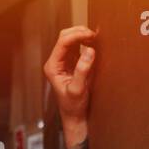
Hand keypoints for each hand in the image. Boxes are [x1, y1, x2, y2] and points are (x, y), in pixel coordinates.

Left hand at [43, 25, 97, 139]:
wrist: (74, 115)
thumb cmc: (73, 106)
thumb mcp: (77, 90)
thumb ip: (82, 70)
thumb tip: (89, 50)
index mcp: (53, 66)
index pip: (62, 43)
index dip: (76, 35)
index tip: (90, 35)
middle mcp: (56, 62)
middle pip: (65, 37)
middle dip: (79, 32)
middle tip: (94, 35)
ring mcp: (64, 61)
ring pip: (71, 40)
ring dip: (82, 35)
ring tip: (95, 37)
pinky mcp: (72, 63)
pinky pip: (77, 46)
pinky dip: (85, 41)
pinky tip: (94, 43)